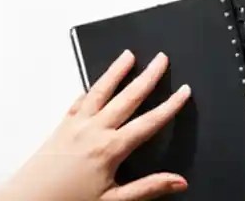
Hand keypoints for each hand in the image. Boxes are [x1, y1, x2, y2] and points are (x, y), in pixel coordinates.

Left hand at [0, 51, 191, 200]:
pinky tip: (95, 83)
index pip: (148, 122)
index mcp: (110, 149)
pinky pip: (79, 101)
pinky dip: (90, 89)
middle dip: (148, 76)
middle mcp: (94, 130)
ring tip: (128, 55)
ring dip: (116, 71)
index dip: (169, 106)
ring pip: (101, 91)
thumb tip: (178, 182)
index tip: (183, 91)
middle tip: (161, 59)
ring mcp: (76, 125)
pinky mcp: (61, 127)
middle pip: (128, 97)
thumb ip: (147, 188)